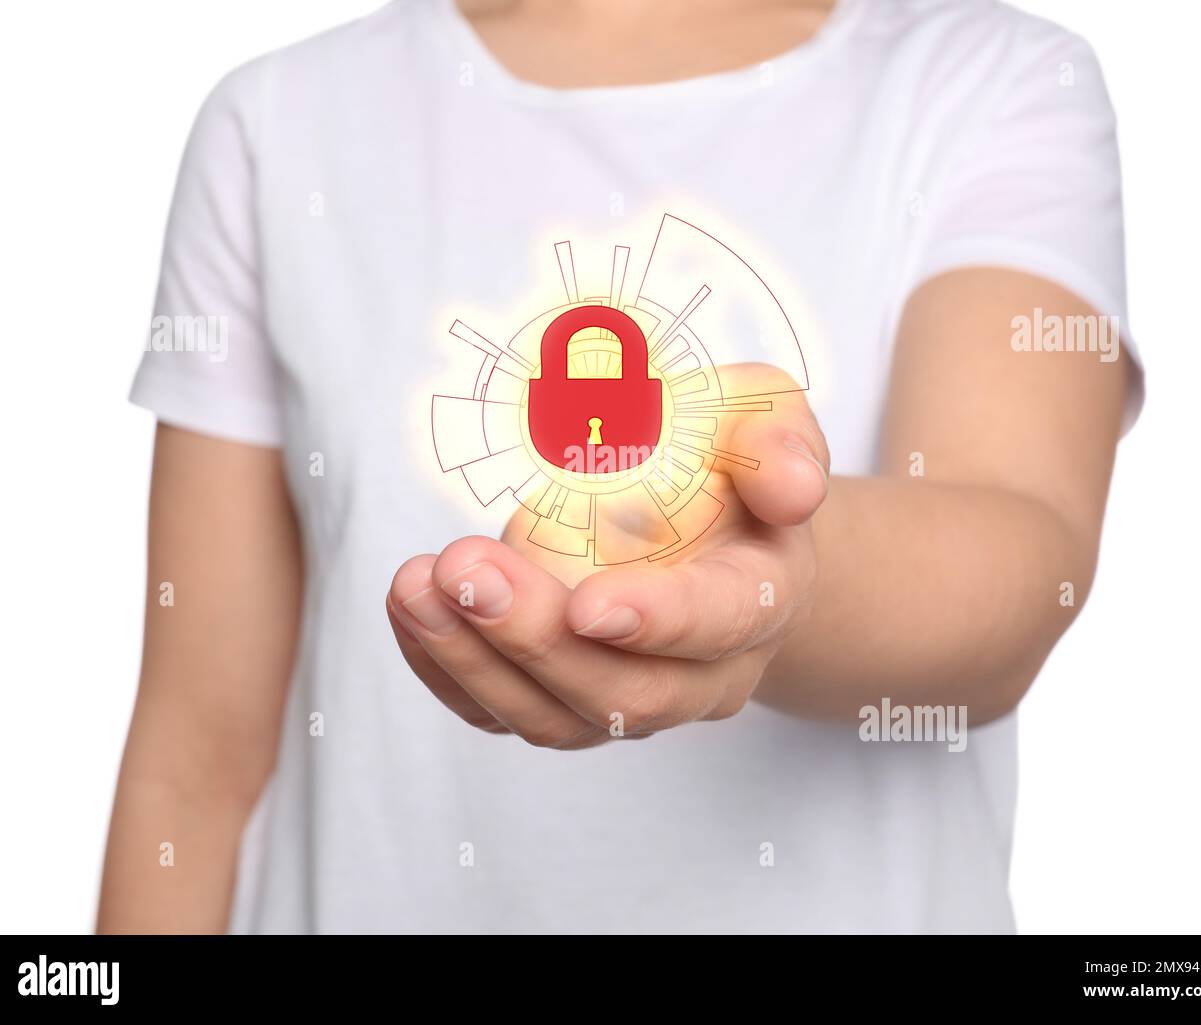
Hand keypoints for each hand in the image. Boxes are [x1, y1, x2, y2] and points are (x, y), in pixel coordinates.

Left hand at [386, 365, 829, 747]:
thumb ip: (779, 444)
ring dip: (476, 660)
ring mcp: (630, 699)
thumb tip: (791, 488)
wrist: (711, 533)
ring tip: (415, 587)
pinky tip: (409, 612)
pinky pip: (503, 714)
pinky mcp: (564, 702)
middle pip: (626, 695)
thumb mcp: (766, 422)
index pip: (720, 622)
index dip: (660, 620)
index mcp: (760, 598)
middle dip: (537, 640)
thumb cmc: (729, 466)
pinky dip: (447, 672)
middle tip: (465, 568)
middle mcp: (703, 673)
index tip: (589, 603)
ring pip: (555, 719)